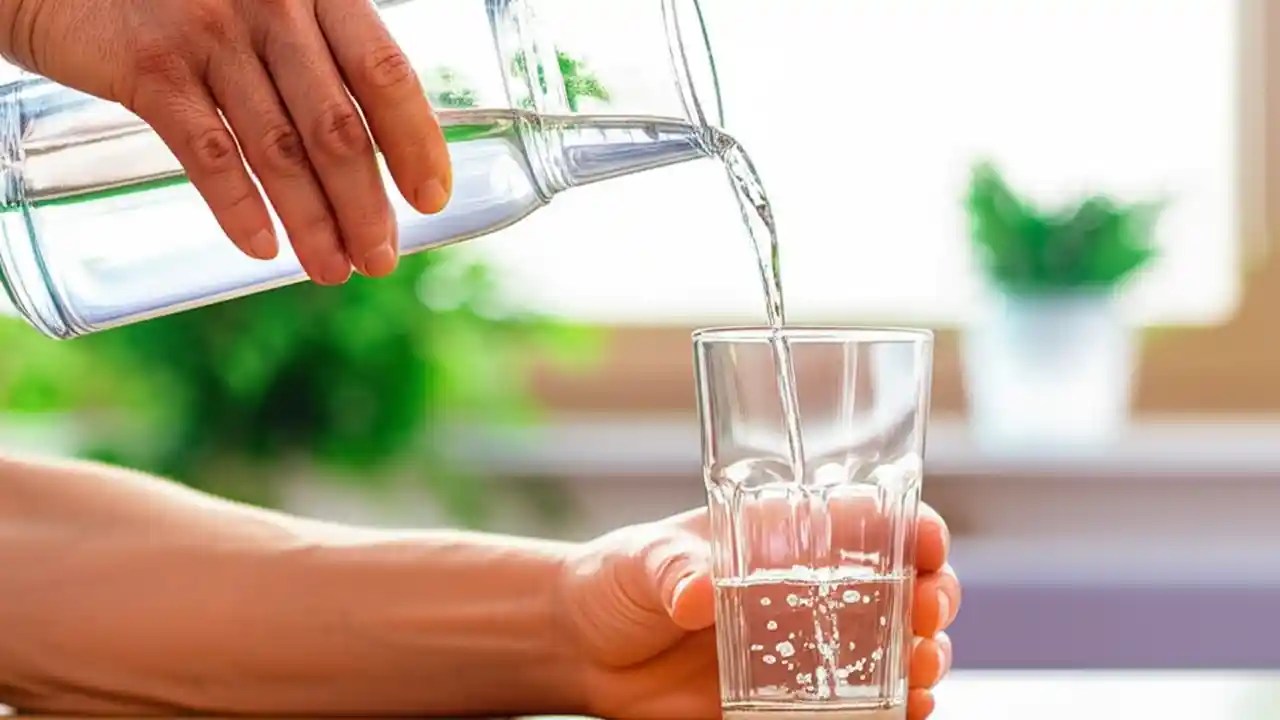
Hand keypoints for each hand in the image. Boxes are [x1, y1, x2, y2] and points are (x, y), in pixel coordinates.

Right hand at [0, 0, 450, 283]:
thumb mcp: (270, 7)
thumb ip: (319, 59)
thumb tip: (380, 152)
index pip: (384, 72)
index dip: (415, 141)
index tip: (432, 201)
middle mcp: (272, 5)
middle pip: (336, 123)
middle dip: (365, 203)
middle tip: (380, 260)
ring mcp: (209, 33)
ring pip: (278, 147)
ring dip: (312, 220)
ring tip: (331, 270)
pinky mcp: (151, 67)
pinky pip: (208, 151)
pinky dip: (238, 207)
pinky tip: (262, 248)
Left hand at [558, 503, 959, 719]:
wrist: (584, 648)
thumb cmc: (616, 580)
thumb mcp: (642, 561)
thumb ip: (673, 570)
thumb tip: (697, 594)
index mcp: (780, 535)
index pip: (866, 520)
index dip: (910, 526)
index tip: (929, 543)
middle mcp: (805, 587)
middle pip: (900, 584)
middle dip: (932, 596)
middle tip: (926, 613)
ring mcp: (803, 644)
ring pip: (892, 646)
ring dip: (924, 656)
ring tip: (922, 670)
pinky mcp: (790, 696)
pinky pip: (859, 704)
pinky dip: (896, 708)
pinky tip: (910, 710)